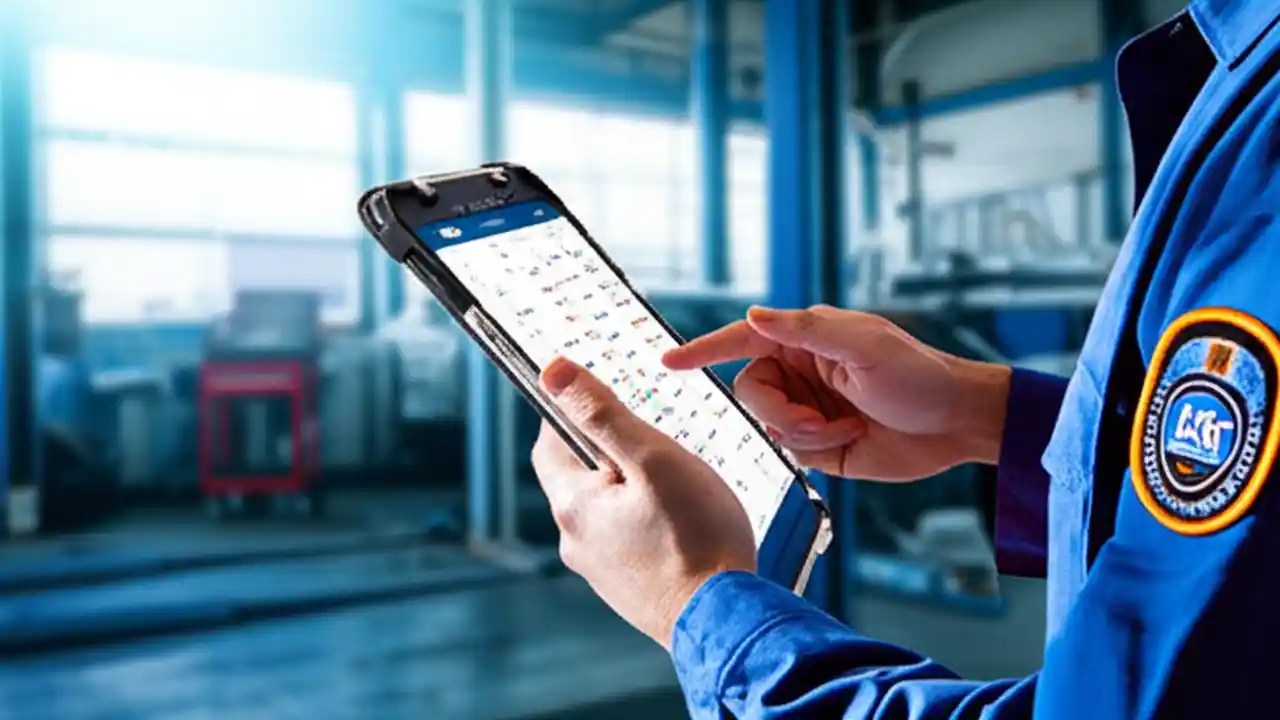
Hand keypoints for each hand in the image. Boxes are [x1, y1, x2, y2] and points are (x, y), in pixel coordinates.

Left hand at [531, 357, 755, 648]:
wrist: (726, 620)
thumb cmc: (697, 538)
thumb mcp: (653, 459)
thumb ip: (603, 414)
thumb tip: (554, 373)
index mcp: (573, 505)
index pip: (549, 442)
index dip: (569, 412)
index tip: (598, 395)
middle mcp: (576, 540)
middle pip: (577, 477)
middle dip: (607, 451)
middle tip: (648, 438)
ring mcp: (601, 571)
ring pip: (604, 511)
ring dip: (629, 489)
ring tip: (673, 482)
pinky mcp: (627, 590)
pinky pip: (625, 541)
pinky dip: (644, 522)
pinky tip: (680, 523)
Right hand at [662, 305, 1010, 481]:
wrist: (954, 424)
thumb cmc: (917, 374)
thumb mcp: (865, 345)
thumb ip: (806, 330)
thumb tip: (753, 315)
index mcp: (804, 339)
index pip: (741, 340)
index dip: (703, 350)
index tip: (668, 362)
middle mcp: (800, 371)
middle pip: (751, 391)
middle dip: (778, 410)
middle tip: (818, 419)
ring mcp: (807, 407)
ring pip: (769, 424)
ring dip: (804, 431)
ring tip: (846, 425)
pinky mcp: (819, 444)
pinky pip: (792, 450)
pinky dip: (816, 447)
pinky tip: (850, 437)